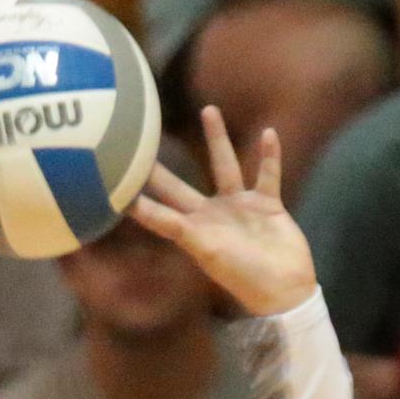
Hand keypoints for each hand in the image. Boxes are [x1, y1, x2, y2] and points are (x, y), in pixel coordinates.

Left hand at [128, 106, 315, 316]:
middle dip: (162, 168)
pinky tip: (268, 133)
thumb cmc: (243, 276)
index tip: (115, 183)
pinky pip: (267, 174)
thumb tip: (141, 212)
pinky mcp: (268, 205)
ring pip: (225, 165)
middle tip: (143, 137)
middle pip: (180, 185)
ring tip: (208, 109)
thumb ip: (176, 229)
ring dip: (217, 139)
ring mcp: (240, 208)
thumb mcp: (205, 251)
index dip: (138, 199)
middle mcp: (211, 216)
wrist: (284, 289)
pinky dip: (269, 156)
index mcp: (193, 230)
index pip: (158, 211)